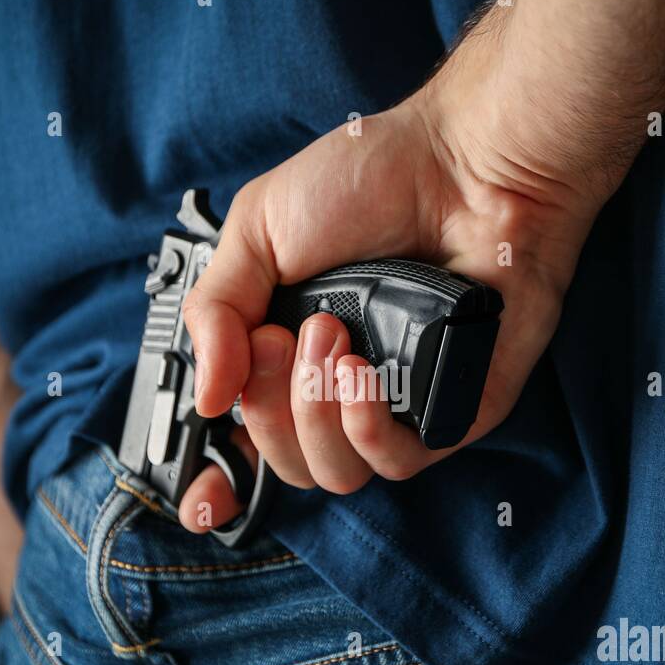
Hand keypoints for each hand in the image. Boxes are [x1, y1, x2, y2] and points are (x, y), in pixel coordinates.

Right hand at [175, 0, 664, 532]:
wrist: (466, 163)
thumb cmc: (372, 179)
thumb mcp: (257, 228)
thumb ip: (215, 310)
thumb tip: (204, 398)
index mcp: (286, 354)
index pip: (247, 443)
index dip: (217, 482)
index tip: (198, 501)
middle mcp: (340, 389)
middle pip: (286, 464)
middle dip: (267, 410)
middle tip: (282, 338)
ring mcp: (399, 404)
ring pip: (336, 473)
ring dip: (313, 414)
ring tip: (330, 338)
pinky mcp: (453, 409)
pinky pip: (399, 461)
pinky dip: (366, 427)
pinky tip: (362, 373)